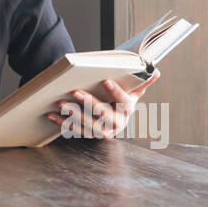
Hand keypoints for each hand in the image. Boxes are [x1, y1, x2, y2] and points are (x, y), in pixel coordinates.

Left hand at [45, 69, 160, 139]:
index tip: (105, 80)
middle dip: (89, 103)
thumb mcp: (132, 90)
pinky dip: (62, 123)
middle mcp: (117, 124)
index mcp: (128, 110)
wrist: (114, 114)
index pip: (124, 101)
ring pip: (88, 124)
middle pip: (104, 115)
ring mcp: (103, 131)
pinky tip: (52, 115)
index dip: (115, 91)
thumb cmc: (120, 98)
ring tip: (60, 102)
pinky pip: (75, 130)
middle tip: (75, 91)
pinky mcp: (89, 134)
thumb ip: (142, 82)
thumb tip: (156, 72)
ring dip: (73, 114)